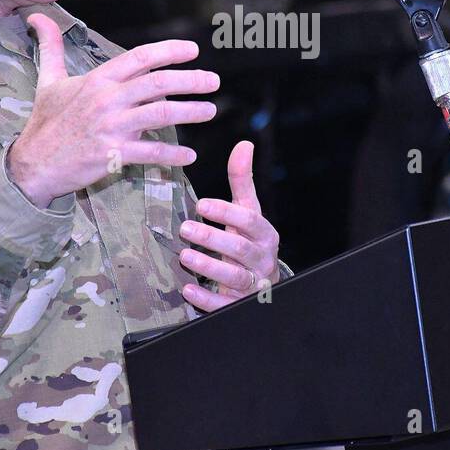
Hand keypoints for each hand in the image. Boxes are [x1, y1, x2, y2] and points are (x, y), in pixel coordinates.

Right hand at [8, 13, 220, 205]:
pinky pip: (150, 153)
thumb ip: (51, 47)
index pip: (140, 57)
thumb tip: (37, 15)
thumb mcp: (48, 81)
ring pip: (160, 115)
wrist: (32, 165)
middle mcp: (106, 100)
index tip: (193, 50)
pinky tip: (190, 155)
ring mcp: (110, 127)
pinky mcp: (112, 155)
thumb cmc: (45, 122)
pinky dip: (172, 155)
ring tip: (210, 110)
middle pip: (158, 84)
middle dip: (191, 80)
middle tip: (214, 80)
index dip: (169, 51)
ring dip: (190, 112)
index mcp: (97, 80)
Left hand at [178, 140, 280, 311]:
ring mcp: (252, 284)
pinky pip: (224, 305)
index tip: (201, 204)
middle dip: (212, 238)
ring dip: (208, 266)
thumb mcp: (248, 211)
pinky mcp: (239, 304)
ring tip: (184, 256)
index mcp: (265, 234)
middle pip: (240, 249)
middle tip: (184, 228)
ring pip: (234, 277)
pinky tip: (188, 289)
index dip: (226, 212)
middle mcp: (262, 259)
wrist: (261, 284)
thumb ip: (243, 181)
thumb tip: (244, 144)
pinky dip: (207, 298)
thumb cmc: (249, 240)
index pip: (250, 220)